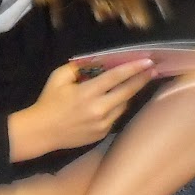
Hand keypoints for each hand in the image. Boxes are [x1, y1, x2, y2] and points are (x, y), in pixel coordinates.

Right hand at [17, 59, 154, 156]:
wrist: (42, 132)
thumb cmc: (49, 102)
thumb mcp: (58, 78)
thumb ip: (78, 67)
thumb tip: (97, 62)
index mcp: (87, 93)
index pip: (116, 77)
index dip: (133, 68)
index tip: (148, 61)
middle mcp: (98, 109)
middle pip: (127, 92)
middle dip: (141, 79)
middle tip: (152, 70)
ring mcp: (102, 124)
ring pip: (124, 105)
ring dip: (128, 93)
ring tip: (133, 83)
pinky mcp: (102, 134)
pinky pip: (115, 116)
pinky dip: (116, 107)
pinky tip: (112, 101)